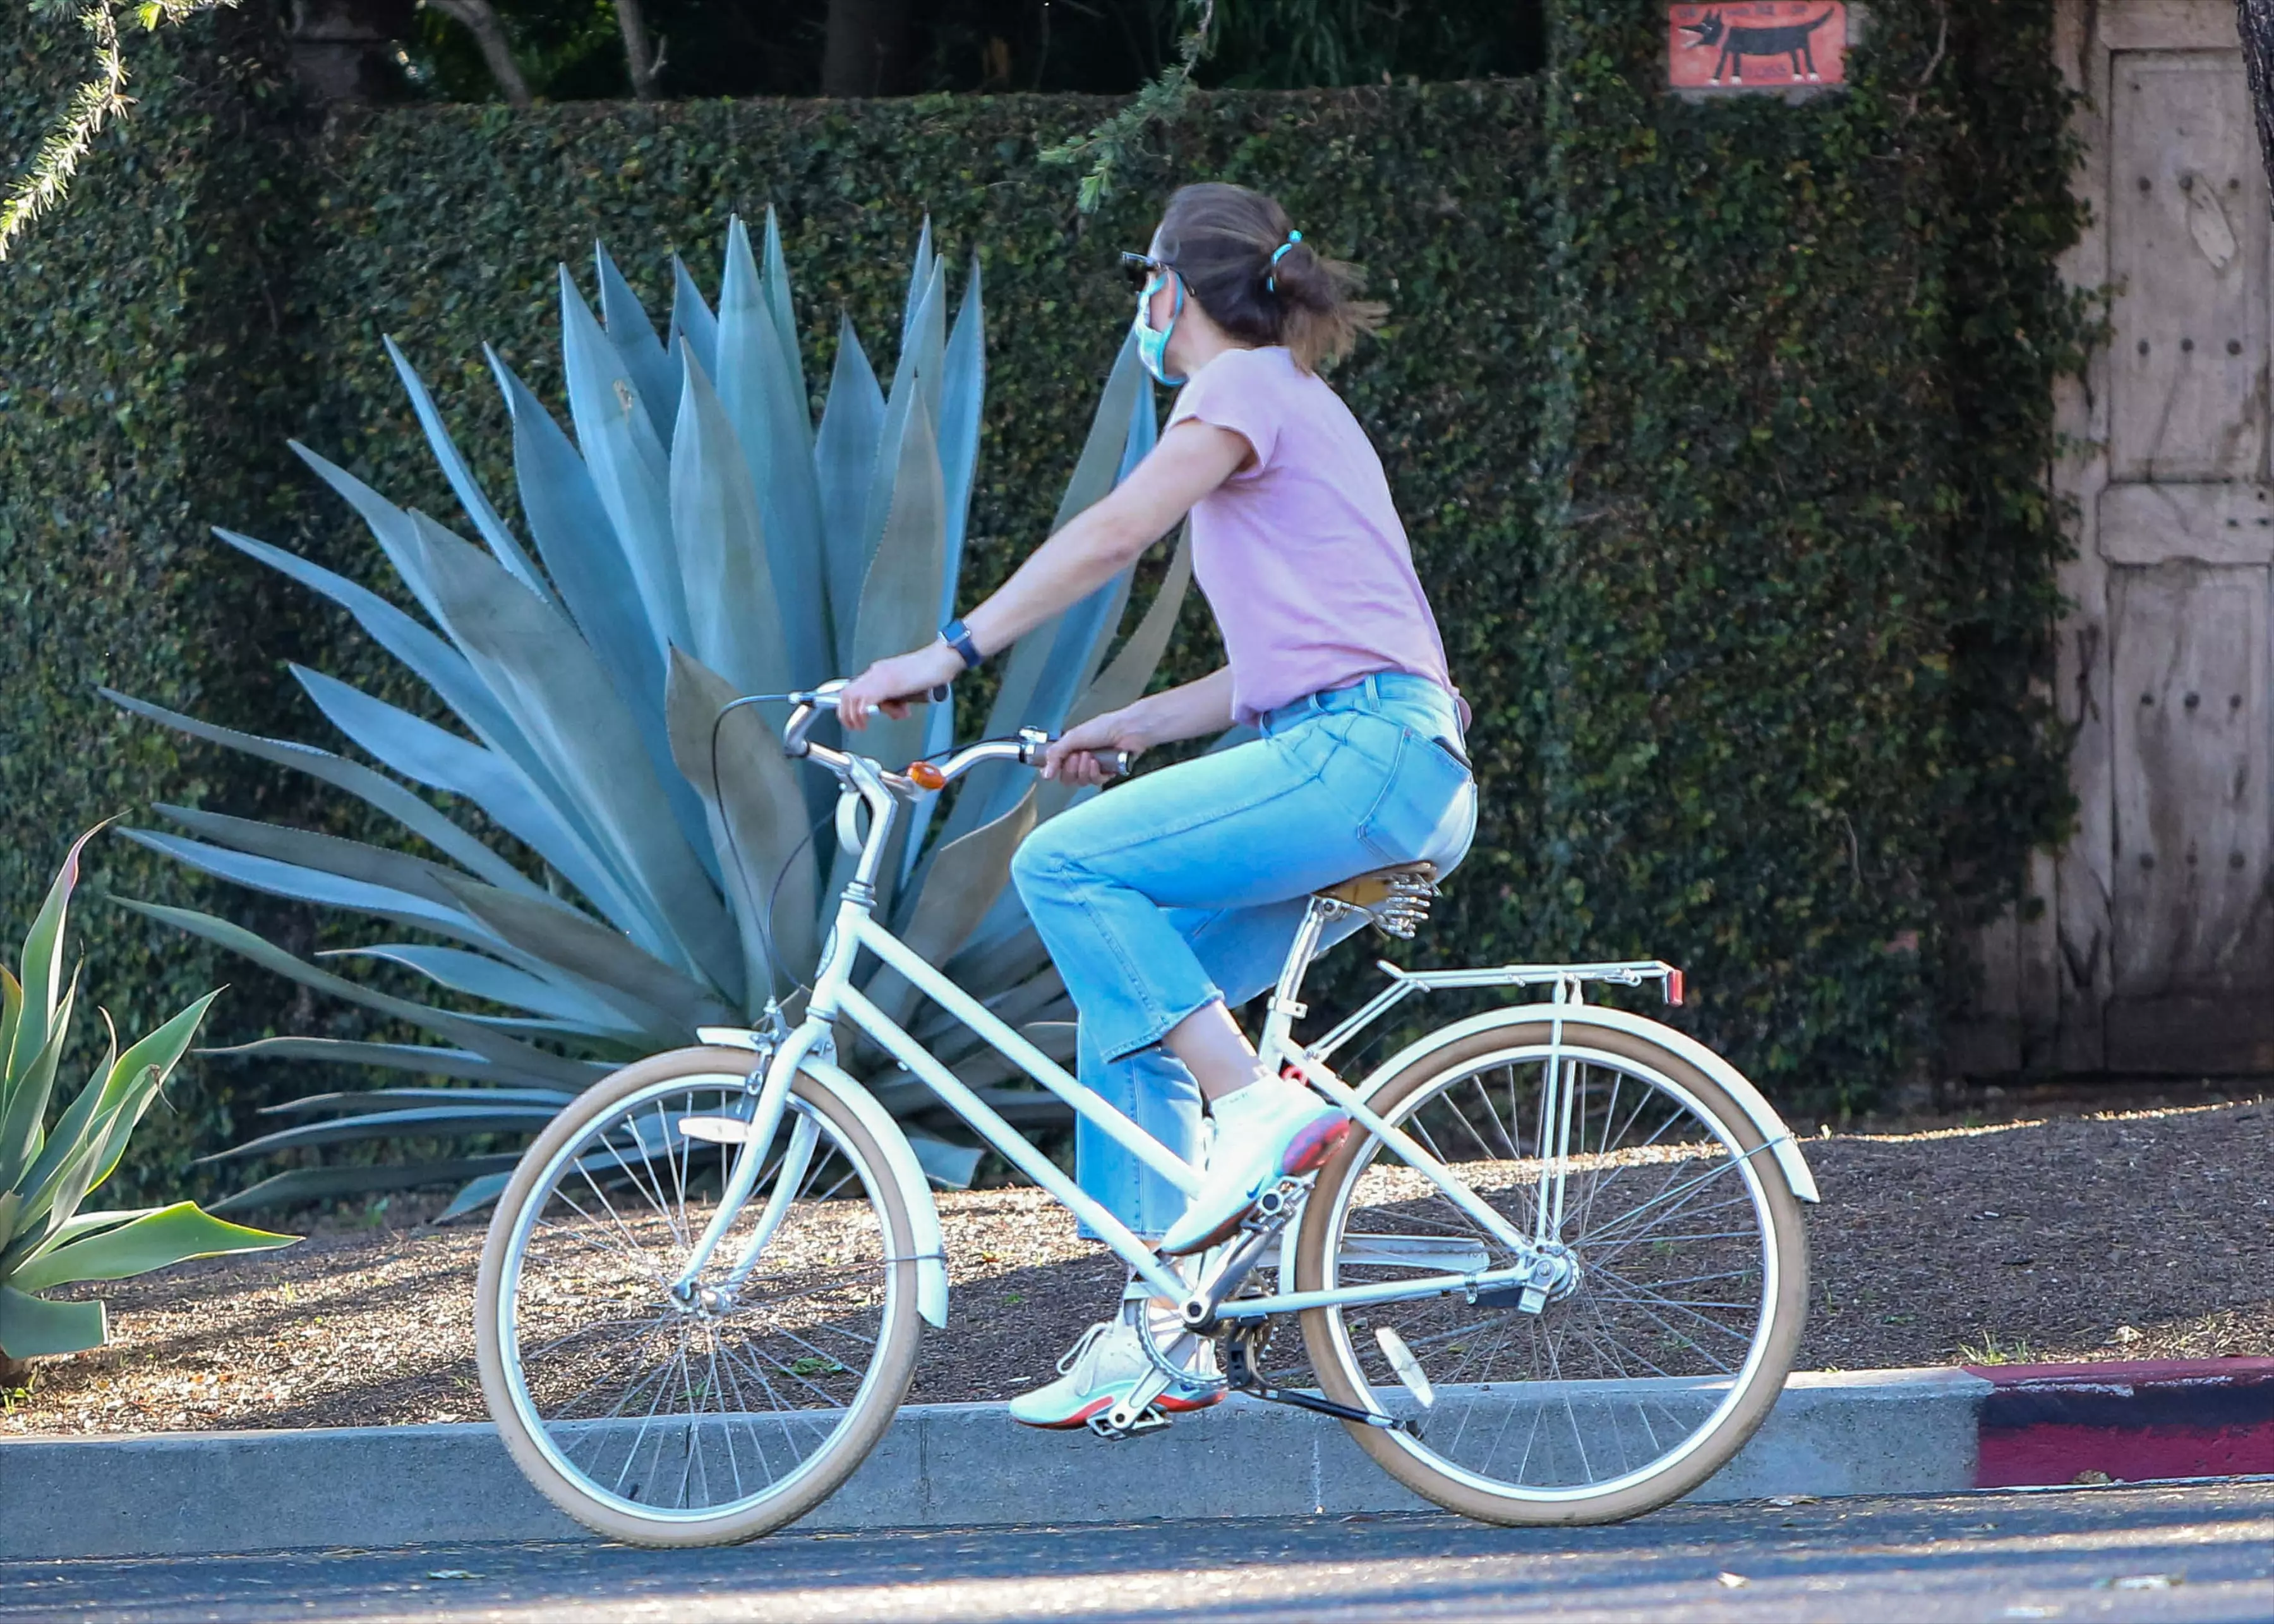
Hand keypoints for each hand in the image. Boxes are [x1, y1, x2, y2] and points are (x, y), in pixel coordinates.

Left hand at [840, 643, 961, 730]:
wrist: (942, 658)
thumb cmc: (931, 670)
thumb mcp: (909, 688)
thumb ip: (898, 699)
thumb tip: (894, 711)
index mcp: (880, 671)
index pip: (854, 688)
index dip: (849, 706)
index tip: (853, 720)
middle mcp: (876, 672)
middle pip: (847, 692)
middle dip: (845, 713)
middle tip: (853, 726)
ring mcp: (881, 676)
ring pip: (852, 696)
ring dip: (852, 715)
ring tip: (860, 727)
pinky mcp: (888, 683)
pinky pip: (866, 699)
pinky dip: (862, 713)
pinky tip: (866, 722)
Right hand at [1042, 708, 1149, 786]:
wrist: (1127, 731)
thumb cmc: (1104, 728)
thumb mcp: (1073, 737)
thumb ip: (1055, 754)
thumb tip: (1045, 774)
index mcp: (1071, 747)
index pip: (1055, 765)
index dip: (1053, 769)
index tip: (1053, 766)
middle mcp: (1080, 758)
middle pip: (1066, 777)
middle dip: (1070, 768)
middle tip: (1076, 756)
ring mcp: (1093, 767)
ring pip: (1080, 781)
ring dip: (1083, 769)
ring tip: (1089, 756)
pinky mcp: (1106, 773)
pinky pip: (1095, 782)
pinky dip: (1095, 773)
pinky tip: (1098, 763)